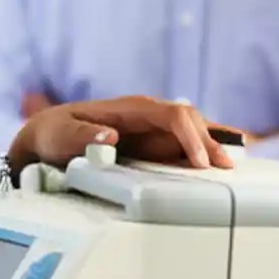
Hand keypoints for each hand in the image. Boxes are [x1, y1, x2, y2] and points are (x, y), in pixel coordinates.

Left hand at [9, 96, 235, 173]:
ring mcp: (153, 129)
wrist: (47, 137)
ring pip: (193, 131)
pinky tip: (222, 162)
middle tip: (225, 170)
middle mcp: (147, 115)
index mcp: (130, 108)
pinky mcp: (153, 144)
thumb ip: (82, 135)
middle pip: (190, 121)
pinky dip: (204, 150)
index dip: (190, 135)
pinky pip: (185, 144)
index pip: (172, 114)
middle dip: (210, 142)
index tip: (200, 162)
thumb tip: (111, 136)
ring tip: (231, 170)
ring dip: (212, 147)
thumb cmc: (54, 133)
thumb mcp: (61, 134)